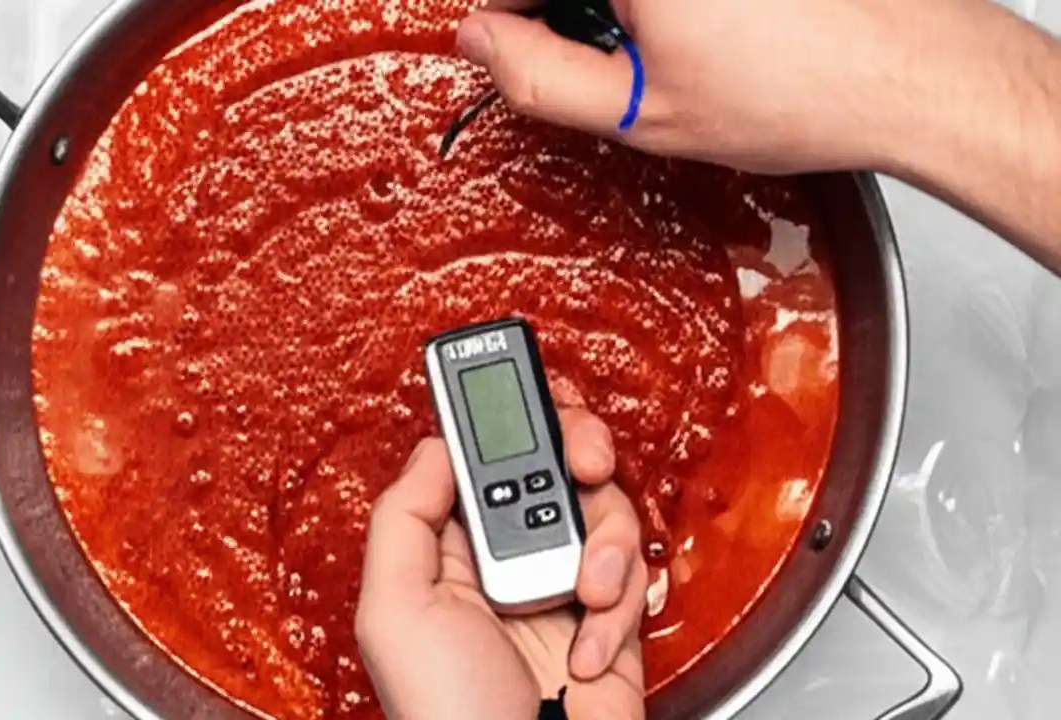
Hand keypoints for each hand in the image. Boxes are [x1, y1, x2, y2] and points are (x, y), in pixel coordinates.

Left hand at [355, 409, 647, 719]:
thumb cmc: (447, 715)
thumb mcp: (394, 608)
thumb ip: (404, 516)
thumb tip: (432, 445)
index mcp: (445, 546)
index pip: (471, 453)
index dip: (494, 410)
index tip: (514, 372)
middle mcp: (503, 555)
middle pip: (550, 460)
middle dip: (574, 449)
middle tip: (583, 459)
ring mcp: (560, 580)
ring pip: (600, 506)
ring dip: (601, 543)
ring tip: (581, 590)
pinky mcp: (609, 613)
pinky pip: (631, 570)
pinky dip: (619, 605)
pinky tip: (587, 645)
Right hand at [453, 0, 1025, 173]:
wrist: (911, 74)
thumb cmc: (802, 91)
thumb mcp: (643, 110)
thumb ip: (537, 77)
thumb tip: (479, 42)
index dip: (508, 16)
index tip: (511, 44)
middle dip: (573, 10)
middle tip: (613, 57)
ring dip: (621, 8)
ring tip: (680, 47)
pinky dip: (669, 7)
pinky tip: (709, 27)